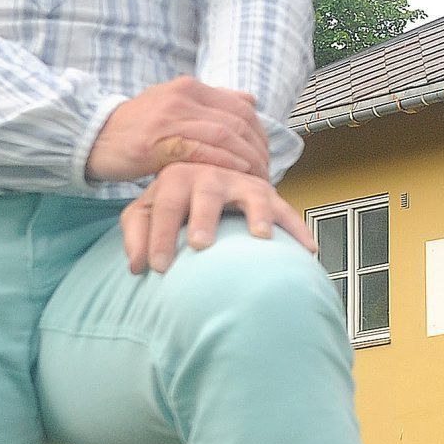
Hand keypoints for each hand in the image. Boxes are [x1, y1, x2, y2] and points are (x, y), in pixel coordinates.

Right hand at [87, 78, 273, 182]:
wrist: (93, 137)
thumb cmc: (138, 127)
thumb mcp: (175, 105)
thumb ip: (211, 102)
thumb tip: (250, 100)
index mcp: (190, 87)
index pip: (241, 107)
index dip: (260, 134)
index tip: (266, 156)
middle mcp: (183, 97)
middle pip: (238, 121)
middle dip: (258, 149)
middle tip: (266, 172)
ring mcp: (170, 118)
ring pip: (224, 135)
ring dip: (246, 160)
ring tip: (256, 179)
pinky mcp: (158, 142)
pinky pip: (202, 150)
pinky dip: (224, 163)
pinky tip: (236, 175)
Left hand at [122, 160, 317, 275]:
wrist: (205, 178)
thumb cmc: (173, 202)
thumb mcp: (147, 211)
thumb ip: (136, 234)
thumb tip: (137, 267)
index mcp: (176, 177)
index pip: (165, 206)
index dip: (160, 236)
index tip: (158, 268)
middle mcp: (211, 175)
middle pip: (206, 194)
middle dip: (203, 218)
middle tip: (200, 244)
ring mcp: (242, 183)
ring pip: (253, 195)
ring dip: (257, 214)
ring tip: (260, 236)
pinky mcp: (267, 194)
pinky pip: (285, 211)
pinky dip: (297, 229)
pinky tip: (308, 250)